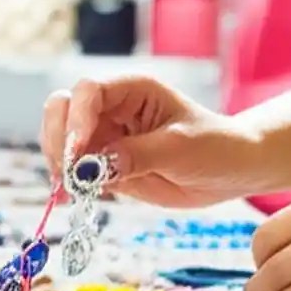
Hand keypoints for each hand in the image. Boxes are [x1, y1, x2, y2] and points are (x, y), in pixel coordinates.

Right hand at [40, 76, 260, 207]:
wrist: (231, 171)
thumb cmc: (213, 146)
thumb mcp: (178, 148)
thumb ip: (134, 155)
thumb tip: (89, 168)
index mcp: (132, 90)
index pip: (88, 91)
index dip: (76, 117)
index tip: (78, 150)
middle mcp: (113, 109)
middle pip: (62, 110)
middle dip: (59, 139)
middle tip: (68, 172)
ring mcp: (106, 137)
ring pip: (62, 142)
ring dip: (59, 164)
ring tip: (71, 190)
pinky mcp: (106, 166)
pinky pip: (76, 171)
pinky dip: (67, 184)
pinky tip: (68, 199)